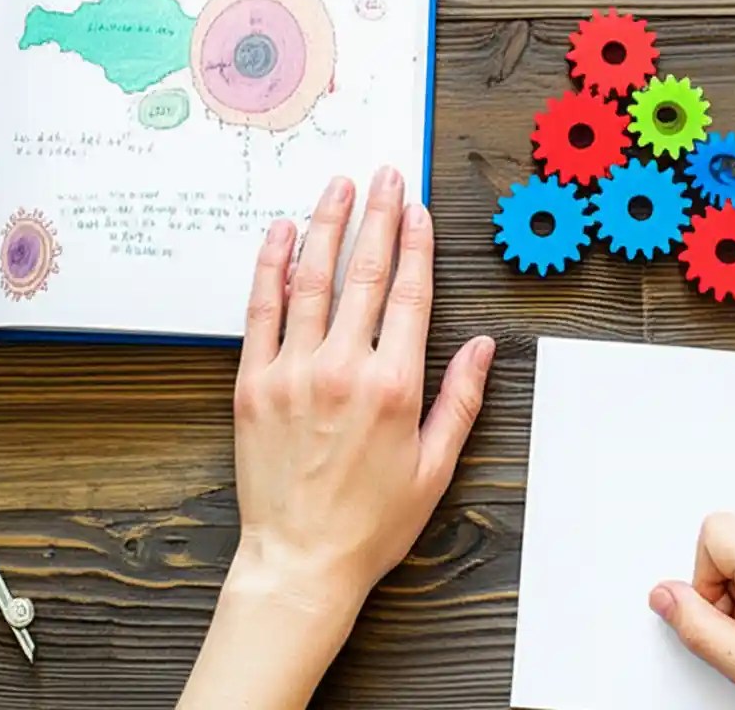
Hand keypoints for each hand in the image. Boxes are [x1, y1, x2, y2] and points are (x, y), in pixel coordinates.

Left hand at [177, 168, 494, 709]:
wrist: (301, 561)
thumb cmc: (372, 522)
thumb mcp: (436, 467)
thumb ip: (460, 399)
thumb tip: (481, 346)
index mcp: (394, 385)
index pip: (410, 294)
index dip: (415, 243)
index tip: (415, 207)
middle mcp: (343, 367)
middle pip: (364, 273)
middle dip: (375, 216)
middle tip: (382, 174)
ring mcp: (292, 371)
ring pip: (311, 279)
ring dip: (325, 225)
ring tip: (337, 186)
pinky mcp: (253, 383)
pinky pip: (261, 310)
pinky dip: (270, 267)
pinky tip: (279, 234)